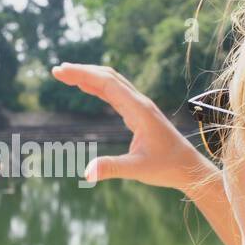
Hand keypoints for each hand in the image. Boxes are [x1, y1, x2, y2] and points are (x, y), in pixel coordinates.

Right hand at [51, 63, 214, 192]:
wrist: (187, 167)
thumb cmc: (166, 167)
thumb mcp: (137, 170)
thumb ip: (111, 168)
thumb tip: (86, 173)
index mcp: (138, 110)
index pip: (106, 84)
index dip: (82, 75)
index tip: (61, 72)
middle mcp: (139, 103)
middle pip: (108, 77)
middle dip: (82, 71)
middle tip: (57, 71)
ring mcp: (139, 106)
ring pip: (112, 83)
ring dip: (89, 76)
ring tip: (66, 75)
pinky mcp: (138, 113)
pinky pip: (115, 94)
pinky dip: (98, 87)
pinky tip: (85, 87)